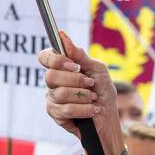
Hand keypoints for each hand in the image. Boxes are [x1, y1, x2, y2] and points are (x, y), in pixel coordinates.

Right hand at [38, 31, 124, 154]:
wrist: (109, 119)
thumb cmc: (103, 93)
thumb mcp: (97, 70)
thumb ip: (80, 55)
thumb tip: (62, 35)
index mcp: (62, 68)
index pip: (45, 57)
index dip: (55, 59)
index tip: (75, 65)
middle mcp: (53, 82)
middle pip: (50, 76)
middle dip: (76, 80)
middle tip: (90, 84)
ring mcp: (52, 98)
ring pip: (60, 93)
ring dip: (83, 96)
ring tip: (94, 99)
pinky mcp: (55, 115)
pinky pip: (65, 109)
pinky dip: (84, 109)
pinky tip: (93, 110)